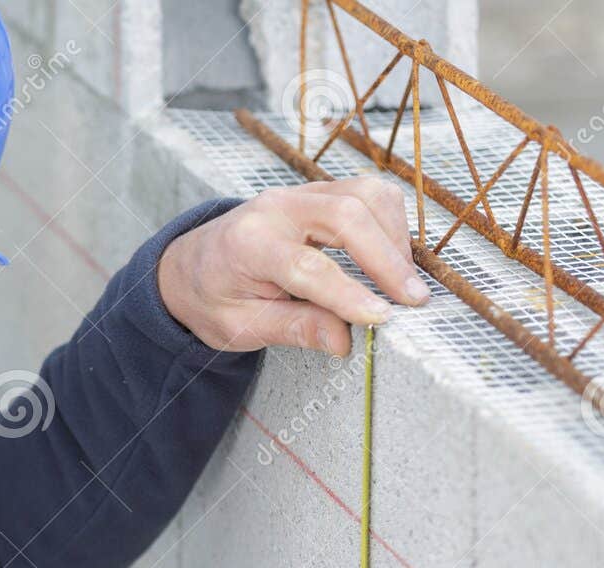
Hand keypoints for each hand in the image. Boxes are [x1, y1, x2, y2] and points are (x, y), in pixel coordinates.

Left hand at [157, 177, 430, 355]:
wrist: (190, 264)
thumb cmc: (212, 296)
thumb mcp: (239, 326)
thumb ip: (292, 328)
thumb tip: (344, 340)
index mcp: (247, 243)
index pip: (307, 265)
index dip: (349, 294)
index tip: (382, 318)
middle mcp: (275, 208)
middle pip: (346, 216)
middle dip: (386, 259)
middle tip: (413, 300)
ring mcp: (298, 193)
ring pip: (364, 195)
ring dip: (394, 237)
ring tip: (405, 282)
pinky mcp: (318, 192)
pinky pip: (366, 193)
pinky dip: (389, 222)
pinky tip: (392, 258)